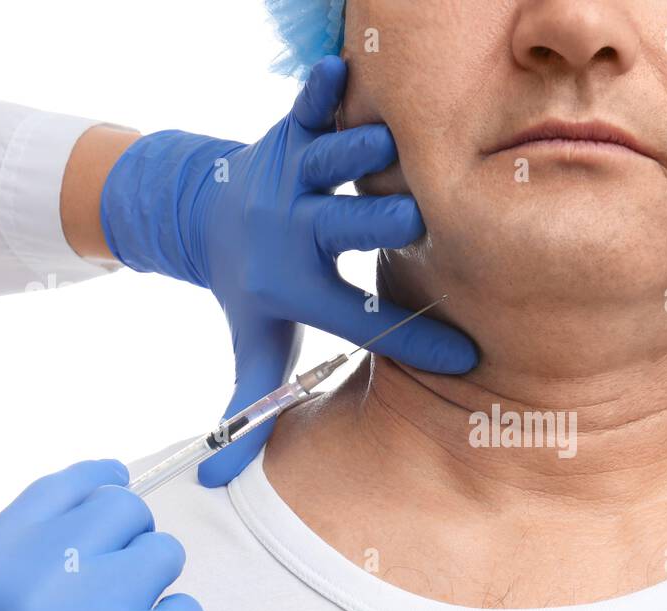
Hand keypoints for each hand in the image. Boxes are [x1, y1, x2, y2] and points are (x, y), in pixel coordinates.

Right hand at [0, 460, 202, 610]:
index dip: (102, 482)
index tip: (118, 488)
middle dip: (131, 538)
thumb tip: (91, 522)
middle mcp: (40, 574)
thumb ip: (20, 559)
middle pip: (125, 511)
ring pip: (165, 554)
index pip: (67, 486)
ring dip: (155, 583)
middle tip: (118, 577)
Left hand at [100, 55, 476, 486]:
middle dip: (382, 225)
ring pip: (335, 158)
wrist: (197, 210)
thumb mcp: (254, 345)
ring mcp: (292, 173)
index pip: (358, 320)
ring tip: (409, 150)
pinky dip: (323, 86)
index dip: (414, 342)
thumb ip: (249, 406)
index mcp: (294, 284)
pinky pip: (307, 102)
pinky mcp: (289, 129)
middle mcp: (293, 227)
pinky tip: (345, 69)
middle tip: (420, 224)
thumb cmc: (250, 285)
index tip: (468, 358)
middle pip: (341, 226)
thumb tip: (217, 485)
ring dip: (369, 152)